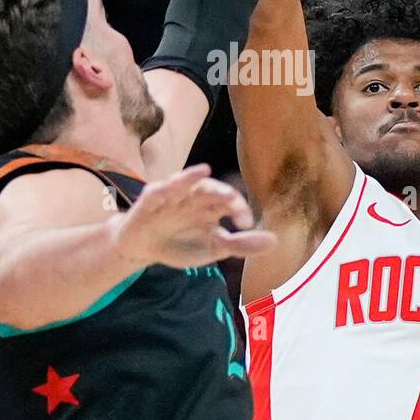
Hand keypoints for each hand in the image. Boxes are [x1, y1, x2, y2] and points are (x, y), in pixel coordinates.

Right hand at [116, 163, 274, 268]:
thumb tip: (275, 241)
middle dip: (221, 191)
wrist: (144, 248)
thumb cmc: (181, 243)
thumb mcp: (213, 248)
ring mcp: (171, 197)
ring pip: (183, 182)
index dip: (239, 208)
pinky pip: (156, 191)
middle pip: (210, 187)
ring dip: (192, 177)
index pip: (230, 200)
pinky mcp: (149, 201)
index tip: (247, 224)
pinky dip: (163, 188)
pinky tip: (170, 187)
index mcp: (211, 206)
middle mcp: (194, 196)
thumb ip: (241, 244)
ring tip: (203, 171)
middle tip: (232, 200)